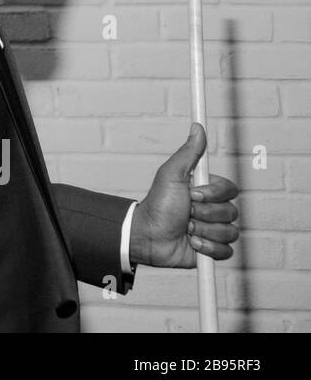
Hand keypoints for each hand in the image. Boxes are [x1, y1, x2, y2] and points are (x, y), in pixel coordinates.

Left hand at [130, 123, 238, 267]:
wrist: (148, 236)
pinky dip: (207, 248)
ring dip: (204, 231)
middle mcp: (213, 209)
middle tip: (186, 213)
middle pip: (231, 212)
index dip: (213, 194)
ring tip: (186, 228)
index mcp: (207, 191)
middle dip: (205, 214)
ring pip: (230, 232)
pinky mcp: (213, 250)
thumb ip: (188, 153)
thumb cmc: (157, 204)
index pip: (230, 190)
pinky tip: (192, 242)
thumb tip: (197, 128)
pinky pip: (226, 251)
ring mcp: (214, 230)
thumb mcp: (171, 175)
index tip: (192, 194)